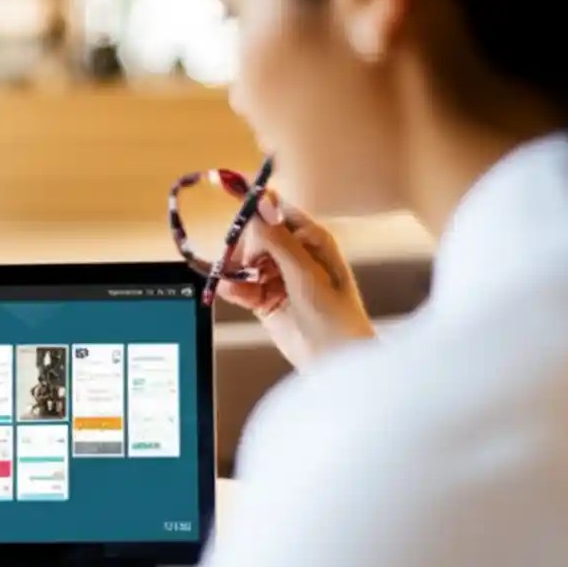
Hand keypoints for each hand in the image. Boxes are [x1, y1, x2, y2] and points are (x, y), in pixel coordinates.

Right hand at [217, 193, 374, 367]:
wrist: (333, 362)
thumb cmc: (334, 317)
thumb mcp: (305, 274)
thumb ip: (279, 239)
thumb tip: (261, 203)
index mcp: (312, 239)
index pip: (277, 211)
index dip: (257, 213)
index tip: (239, 220)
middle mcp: (294, 254)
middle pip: (255, 237)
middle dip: (244, 248)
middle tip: (242, 263)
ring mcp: (278, 277)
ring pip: (245, 262)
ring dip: (236, 271)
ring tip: (237, 285)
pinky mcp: (264, 299)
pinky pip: (241, 285)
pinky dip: (234, 288)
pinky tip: (233, 292)